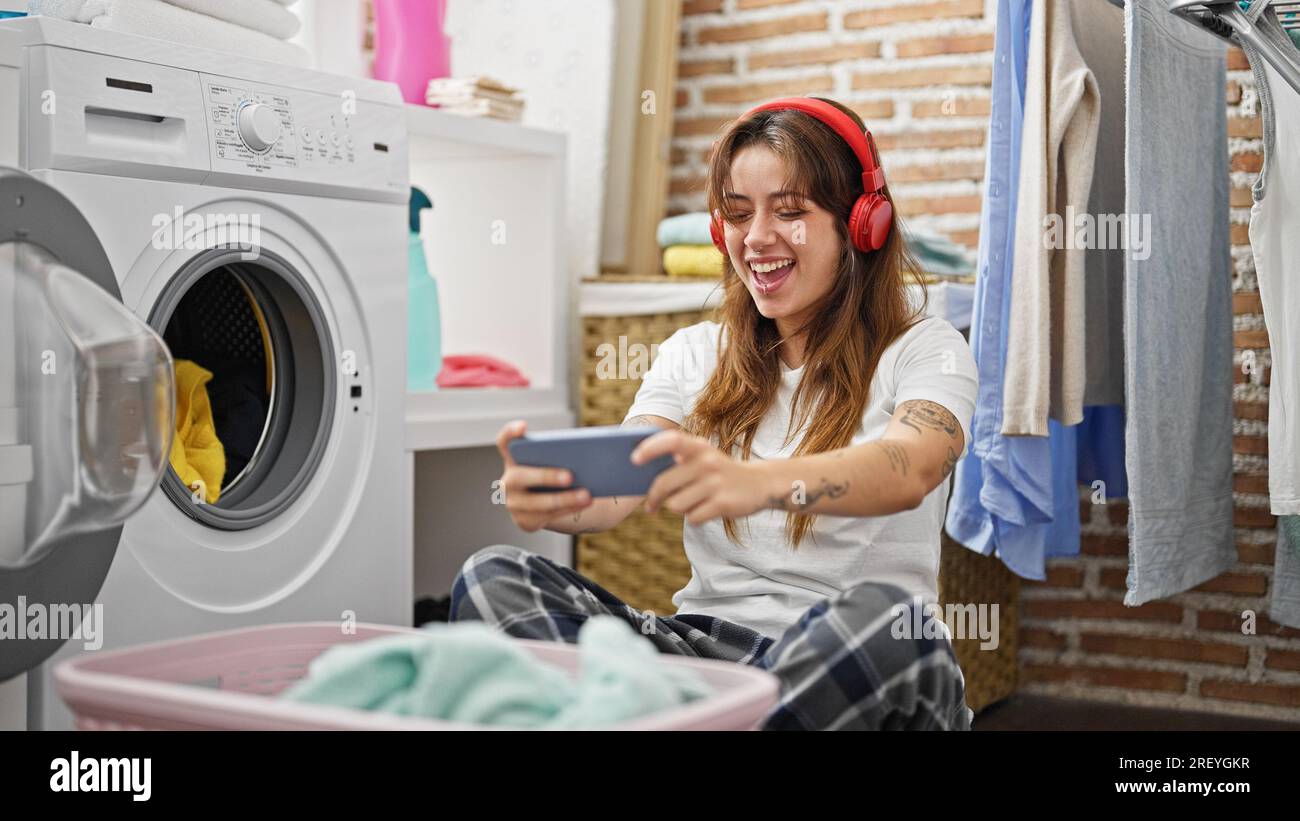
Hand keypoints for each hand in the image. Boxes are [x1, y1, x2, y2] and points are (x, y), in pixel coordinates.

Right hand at [496, 420, 592, 532]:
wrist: (547, 503)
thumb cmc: (553, 472)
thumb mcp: (553, 461)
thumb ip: (562, 453)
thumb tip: (593, 450)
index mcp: (513, 459)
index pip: (505, 442)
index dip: (510, 434)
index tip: (523, 426)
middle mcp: (508, 481)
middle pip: (520, 477)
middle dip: (546, 476)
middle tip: (570, 476)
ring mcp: (513, 503)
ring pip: (537, 503)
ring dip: (564, 499)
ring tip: (587, 495)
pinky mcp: (524, 521)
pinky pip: (547, 516)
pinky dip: (568, 509)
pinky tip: (585, 503)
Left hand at [632, 430, 769, 523]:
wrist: (760, 484)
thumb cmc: (721, 472)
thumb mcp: (704, 457)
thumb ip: (679, 460)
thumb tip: (642, 472)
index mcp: (700, 447)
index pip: (672, 440)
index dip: (651, 448)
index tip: (634, 459)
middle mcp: (708, 462)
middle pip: (664, 484)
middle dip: (653, 499)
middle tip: (649, 507)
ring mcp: (716, 483)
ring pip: (676, 505)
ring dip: (680, 508)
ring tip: (693, 503)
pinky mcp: (723, 503)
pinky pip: (693, 517)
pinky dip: (695, 517)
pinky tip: (706, 510)